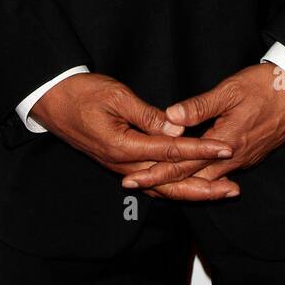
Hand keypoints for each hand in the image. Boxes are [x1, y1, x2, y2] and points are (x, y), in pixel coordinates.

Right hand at [28, 72, 240, 199]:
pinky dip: (172, 186)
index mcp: (124, 148)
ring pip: (161, 187)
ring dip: (191, 191)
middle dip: (204, 189)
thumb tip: (175, 130)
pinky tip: (188, 186)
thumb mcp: (116, 96)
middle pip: (170, 184)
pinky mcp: (118, 163)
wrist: (51, 100)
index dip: (201, 151)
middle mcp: (124, 165)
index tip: (226, 150)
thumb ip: (147, 115)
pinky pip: (150, 181)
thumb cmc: (82, 93)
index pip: (171, 152)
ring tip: (219, 192)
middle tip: (233, 190)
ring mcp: (120, 167)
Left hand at [119, 64, 284, 194]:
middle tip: (132, 185)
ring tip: (154, 184)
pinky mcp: (249, 156)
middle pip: (191, 179)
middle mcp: (233, 158)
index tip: (132, 179)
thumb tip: (170, 118)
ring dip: (180, 183)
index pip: (182, 164)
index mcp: (225, 143)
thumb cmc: (266, 87)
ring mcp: (243, 160)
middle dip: (161, 183)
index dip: (155, 172)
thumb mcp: (230, 91)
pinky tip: (189, 175)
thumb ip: (199, 106)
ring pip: (205, 179)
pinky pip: (218, 174)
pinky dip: (199, 177)